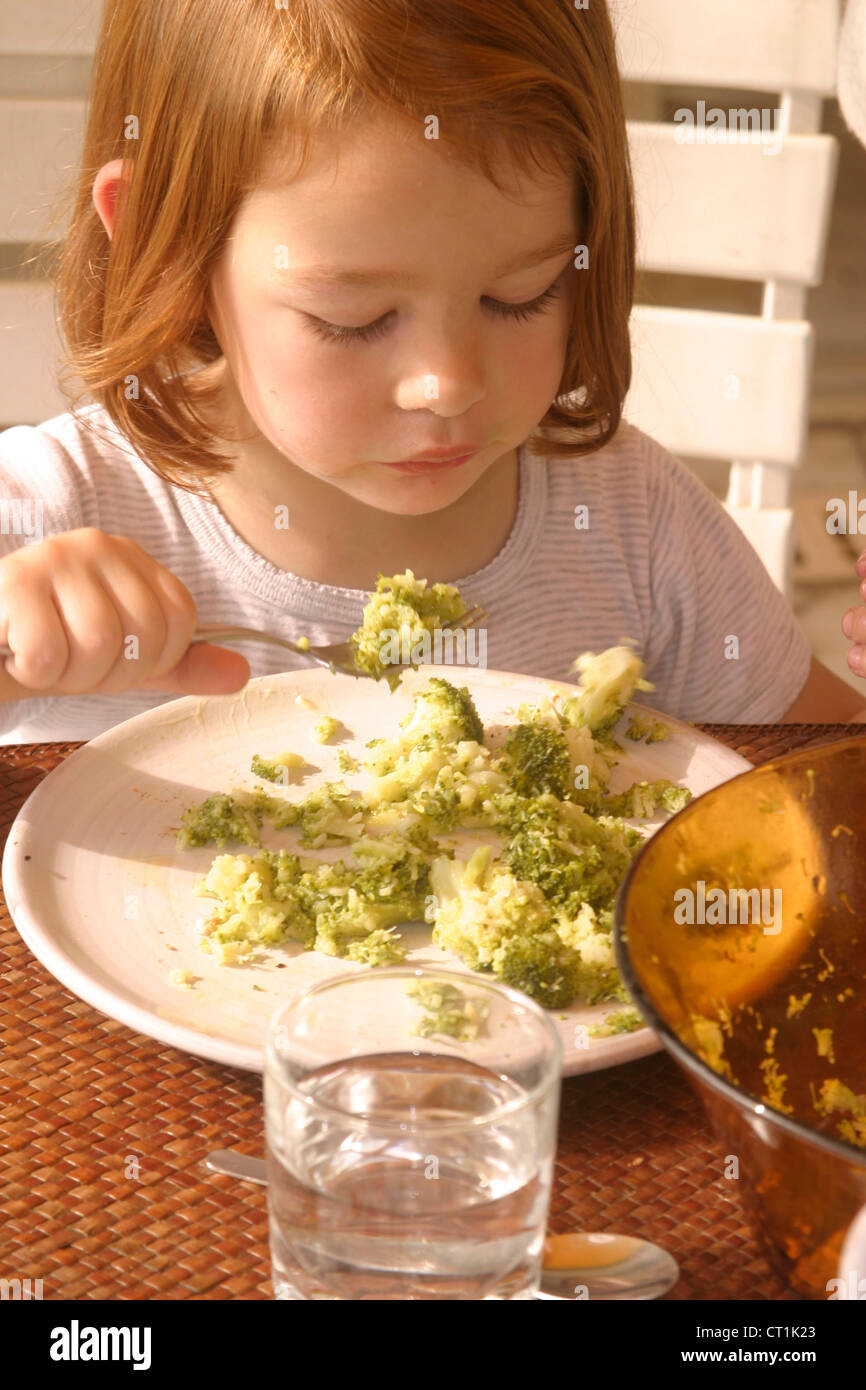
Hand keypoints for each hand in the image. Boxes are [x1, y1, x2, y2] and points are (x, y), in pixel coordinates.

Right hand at [0, 527, 249, 697]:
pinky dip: (33, 671)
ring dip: (69, 674)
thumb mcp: (123, 659)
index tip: (114, 661)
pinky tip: (18, 652)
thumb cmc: (50, 645)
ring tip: (45, 658)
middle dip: (107, 673)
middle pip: (143, 634)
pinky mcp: (14, 580)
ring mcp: (56, 557)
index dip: (152, 659)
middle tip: (72, 663)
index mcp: (134, 561)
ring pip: (98, 643)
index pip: (181, 618)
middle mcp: (100, 547)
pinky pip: (48, 652)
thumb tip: (242, 673)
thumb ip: (179, 666)